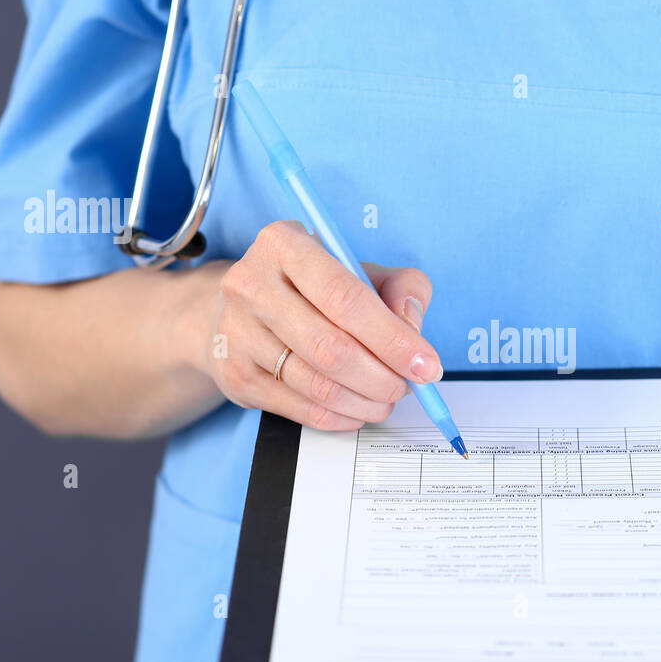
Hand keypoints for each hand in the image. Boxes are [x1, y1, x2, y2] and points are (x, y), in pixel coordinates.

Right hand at [200, 221, 441, 430]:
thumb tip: (412, 329)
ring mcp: (237, 332)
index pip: (346, 298)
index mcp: (285, 244)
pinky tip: (358, 409)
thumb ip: (401, 288)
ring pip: (317, 385)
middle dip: (382, 377)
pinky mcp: (234, 374)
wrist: (244, 309)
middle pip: (331, 348)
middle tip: (408, 387)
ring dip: (365, 401)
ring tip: (387, 399)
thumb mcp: (361, 269)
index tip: (426, 365)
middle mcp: (251, 284)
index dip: (392, 338)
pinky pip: (300, 409)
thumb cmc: (313, 287)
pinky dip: (340, 417)